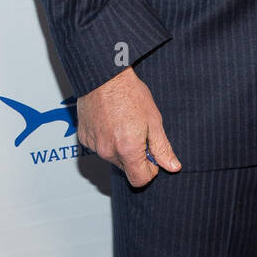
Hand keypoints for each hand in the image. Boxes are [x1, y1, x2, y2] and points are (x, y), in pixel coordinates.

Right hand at [76, 66, 180, 186]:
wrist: (104, 76)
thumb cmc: (130, 94)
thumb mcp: (153, 120)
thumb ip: (162, 147)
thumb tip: (173, 167)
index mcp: (127, 150)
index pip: (139, 180)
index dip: (150, 170)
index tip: (152, 154)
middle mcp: (108, 151)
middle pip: (126, 169)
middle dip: (136, 156)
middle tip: (140, 132)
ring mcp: (94, 145)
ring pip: (113, 157)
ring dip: (121, 147)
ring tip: (125, 123)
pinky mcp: (84, 137)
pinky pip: (99, 147)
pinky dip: (107, 139)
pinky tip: (111, 121)